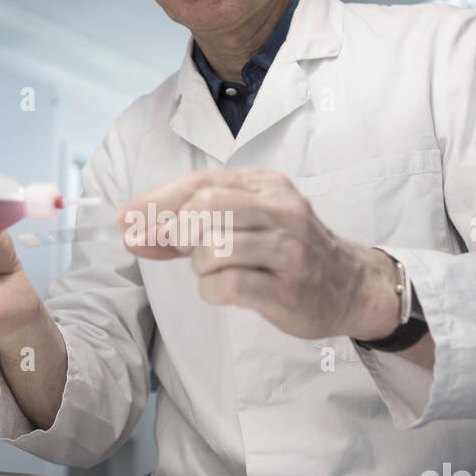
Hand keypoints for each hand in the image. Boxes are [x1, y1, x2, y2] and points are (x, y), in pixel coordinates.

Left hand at [117, 168, 401, 339]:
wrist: (351, 286)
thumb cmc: (288, 251)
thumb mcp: (247, 222)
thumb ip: (192, 224)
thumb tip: (132, 229)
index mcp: (267, 185)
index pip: (198, 184)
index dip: (154, 202)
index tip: (124, 220)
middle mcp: (281, 210)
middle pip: (203, 210)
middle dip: (178, 235)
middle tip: (185, 252)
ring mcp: (288, 250)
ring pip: (212, 249)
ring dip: (200, 267)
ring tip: (216, 271)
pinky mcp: (288, 289)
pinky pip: (226, 286)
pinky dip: (211, 291)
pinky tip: (223, 290)